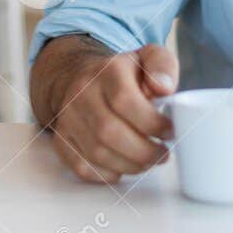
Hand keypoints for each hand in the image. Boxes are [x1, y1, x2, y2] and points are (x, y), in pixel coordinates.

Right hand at [48, 44, 176, 184]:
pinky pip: (82, 166)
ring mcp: (68, 117)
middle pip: (109, 131)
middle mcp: (82, 93)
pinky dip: (107, 174)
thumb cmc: (125, 74)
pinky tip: (123, 167)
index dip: (151, 123)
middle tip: (162, 154)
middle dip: (143, 151)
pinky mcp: (62, 138)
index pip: (125, 100)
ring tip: (149, 161)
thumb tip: (164, 88)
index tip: (170, 132)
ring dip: (129, 165)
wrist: (85, 78)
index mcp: (108, 71)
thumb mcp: (149, 58)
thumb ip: (163, 66)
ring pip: (97, 152)